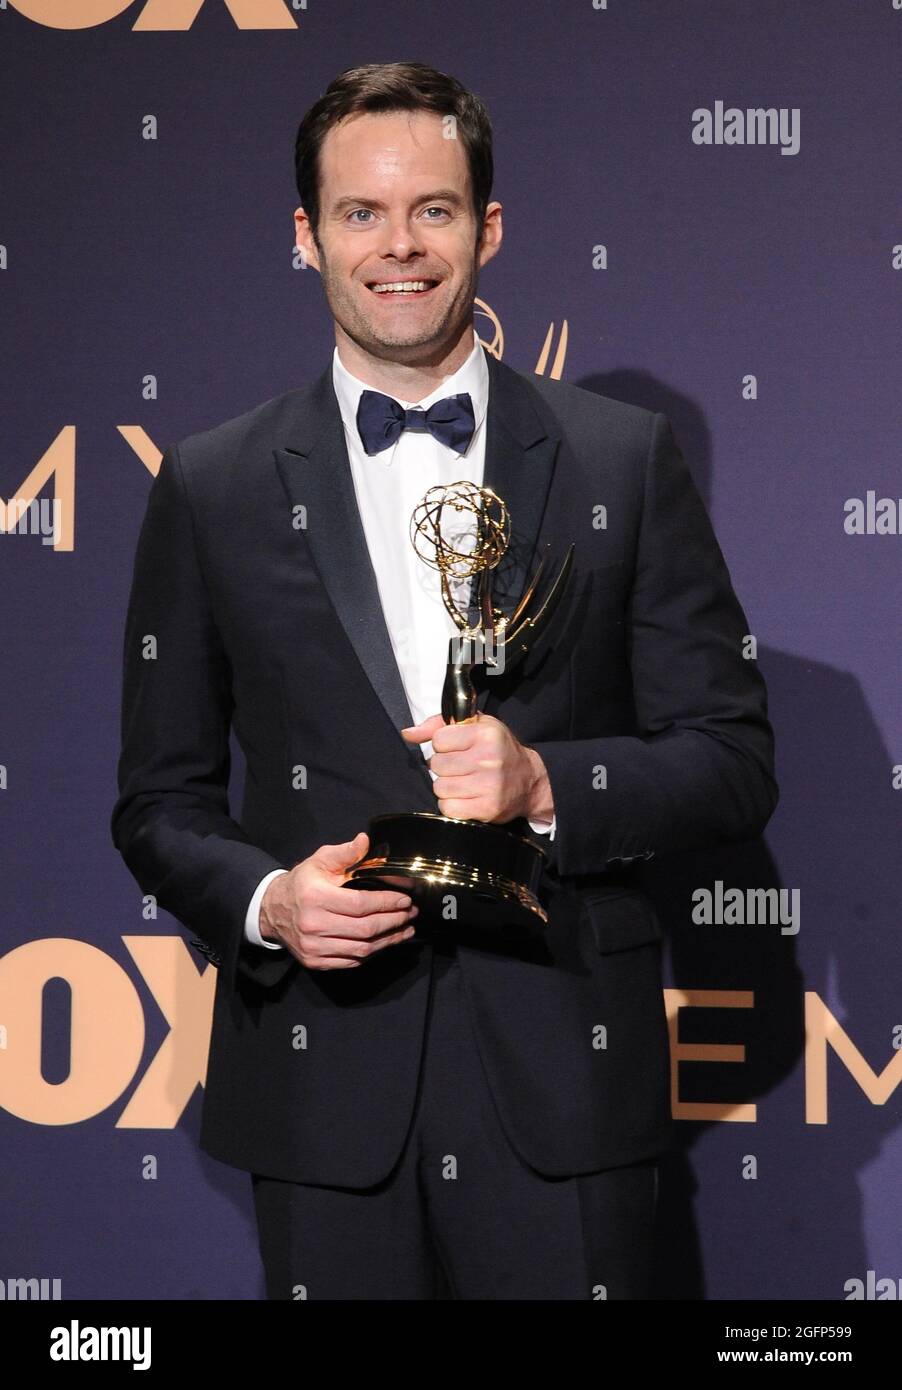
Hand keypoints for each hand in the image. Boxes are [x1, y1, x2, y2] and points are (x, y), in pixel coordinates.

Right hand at [259, 832, 418, 969]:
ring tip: (404, 929)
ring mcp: (313, 947)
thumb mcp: (319, 861)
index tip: (405, 900)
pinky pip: (351, 960)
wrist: (271, 910)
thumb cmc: (301, 883)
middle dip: (393, 922)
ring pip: (361, 949)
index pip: (361, 904)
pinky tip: (383, 942)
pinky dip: (371, 952)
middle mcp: (313, 925)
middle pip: (365, 929)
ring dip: (388, 940)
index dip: (387, 903)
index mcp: (316, 898)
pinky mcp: (315, 961)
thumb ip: (344, 852)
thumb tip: (365, 841)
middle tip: (409, 914)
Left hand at [401, 713, 553, 823]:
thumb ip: (438, 725)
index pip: (439, 740)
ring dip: (447, 787)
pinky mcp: (487, 808)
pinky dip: (452, 804)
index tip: (456, 748)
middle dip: (444, 767)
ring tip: (464, 782)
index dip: (443, 745)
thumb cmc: (498, 749)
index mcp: (485, 733)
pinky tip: (466, 797)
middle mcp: (488, 758)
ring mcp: (488, 785)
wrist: (530, 781)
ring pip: (440, 787)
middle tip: (460, 767)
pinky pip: (448, 808)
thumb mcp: (476, 726)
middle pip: (437, 765)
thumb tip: (407, 733)